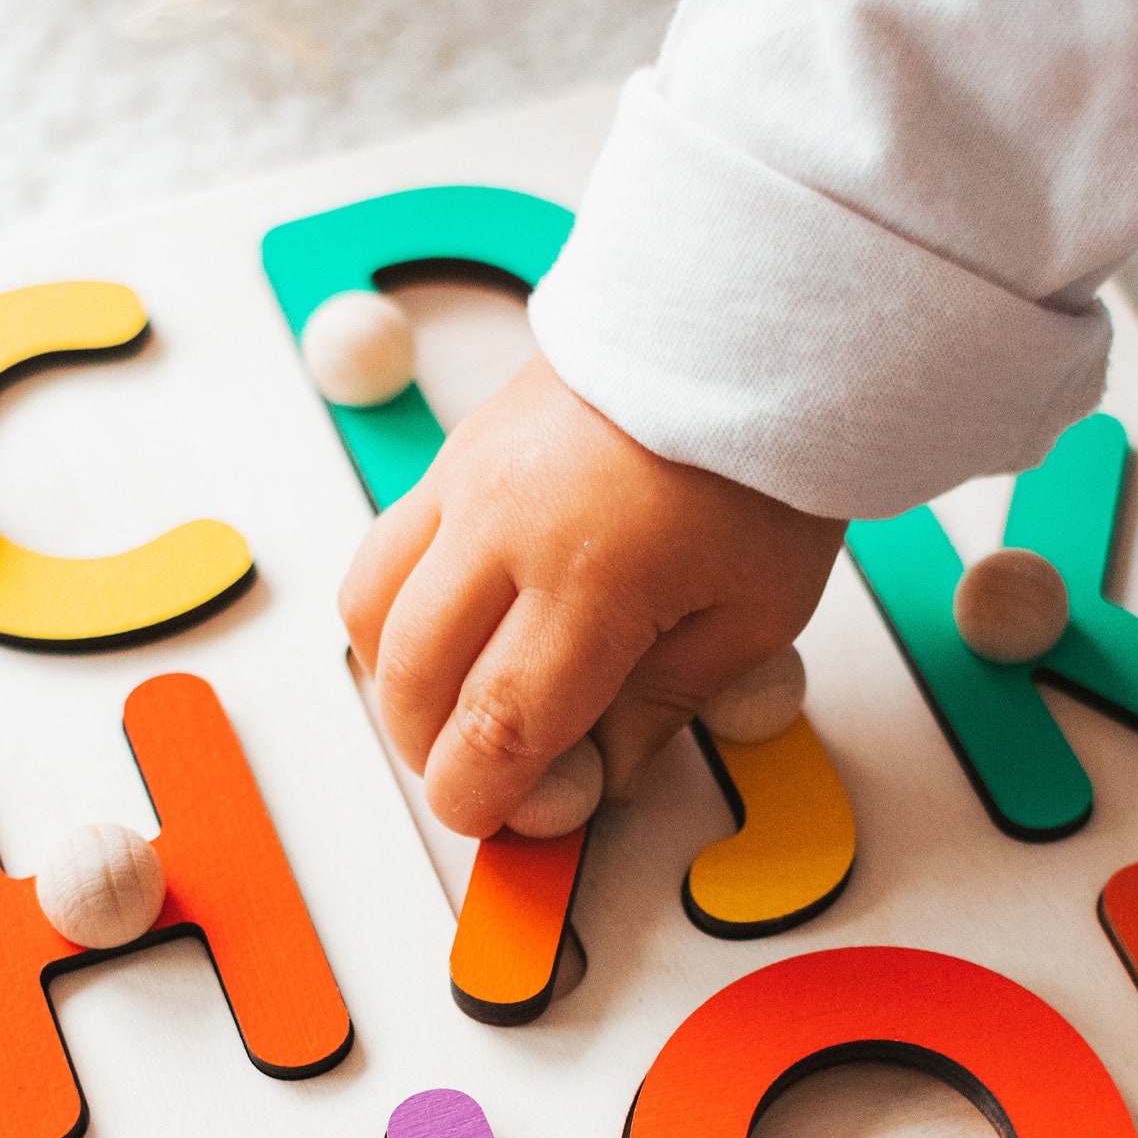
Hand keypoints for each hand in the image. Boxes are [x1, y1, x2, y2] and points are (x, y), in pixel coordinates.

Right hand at [340, 353, 845, 838]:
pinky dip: (402, 609)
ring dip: (397, 681)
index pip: (497, 725)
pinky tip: (456, 633)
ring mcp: (468, 478)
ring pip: (371, 607)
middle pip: (412, 676)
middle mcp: (506, 525)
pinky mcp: (458, 449)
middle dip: (432, 751)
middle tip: (481, 779)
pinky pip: (390, 546)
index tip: (503, 820)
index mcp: (593, 577)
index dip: (483, 795)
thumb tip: (602, 772)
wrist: (752, 317)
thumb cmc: (766, 459)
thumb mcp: (755, 610)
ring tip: (453, 711)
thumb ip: (667, 702)